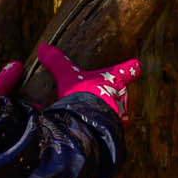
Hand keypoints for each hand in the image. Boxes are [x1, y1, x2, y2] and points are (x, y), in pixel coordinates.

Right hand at [0, 44, 139, 122]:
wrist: (89, 124)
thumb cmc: (84, 94)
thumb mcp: (67, 76)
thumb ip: (57, 62)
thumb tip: (42, 47)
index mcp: (116, 78)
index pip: (130, 70)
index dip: (132, 67)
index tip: (135, 65)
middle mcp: (123, 96)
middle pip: (121, 91)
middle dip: (110, 92)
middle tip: (96, 92)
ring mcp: (122, 114)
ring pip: (117, 110)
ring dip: (106, 110)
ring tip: (89, 112)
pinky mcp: (116, 131)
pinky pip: (110, 126)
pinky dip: (101, 126)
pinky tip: (89, 126)